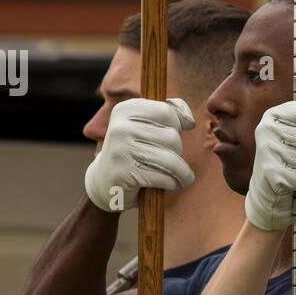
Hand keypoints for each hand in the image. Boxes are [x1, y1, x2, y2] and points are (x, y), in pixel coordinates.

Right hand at [84, 97, 195, 211]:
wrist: (105, 182)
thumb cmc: (135, 151)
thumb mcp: (148, 125)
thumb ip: (171, 112)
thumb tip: (190, 121)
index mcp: (125, 109)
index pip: (167, 111)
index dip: (177, 126)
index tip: (171, 134)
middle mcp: (120, 127)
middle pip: (172, 136)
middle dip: (177, 151)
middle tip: (167, 158)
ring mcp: (120, 150)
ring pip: (171, 159)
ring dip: (182, 172)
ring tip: (182, 176)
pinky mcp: (124, 173)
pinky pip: (163, 178)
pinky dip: (172, 183)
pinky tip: (169, 184)